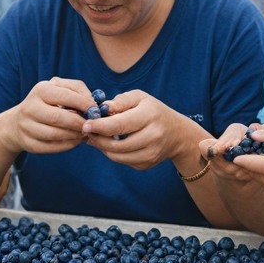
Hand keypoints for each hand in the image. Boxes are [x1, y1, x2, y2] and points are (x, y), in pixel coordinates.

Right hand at [1, 77, 92, 154]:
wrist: (18, 122)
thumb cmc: (47, 102)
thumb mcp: (59, 88)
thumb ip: (78, 89)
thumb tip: (92, 103)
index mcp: (40, 90)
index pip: (65, 96)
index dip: (83, 104)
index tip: (95, 110)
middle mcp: (30, 108)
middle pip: (58, 117)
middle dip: (79, 123)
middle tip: (92, 125)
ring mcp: (27, 127)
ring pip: (55, 134)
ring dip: (75, 135)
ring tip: (85, 133)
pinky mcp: (29, 143)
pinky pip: (52, 147)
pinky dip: (68, 145)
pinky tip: (75, 140)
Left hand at [82, 90, 197, 170]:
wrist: (177, 134)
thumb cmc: (154, 111)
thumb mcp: (141, 98)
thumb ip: (121, 101)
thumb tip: (102, 109)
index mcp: (150, 116)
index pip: (120, 125)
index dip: (100, 126)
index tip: (86, 124)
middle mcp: (153, 136)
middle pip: (117, 145)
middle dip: (98, 139)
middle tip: (87, 131)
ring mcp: (151, 153)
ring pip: (118, 156)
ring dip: (102, 148)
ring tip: (95, 137)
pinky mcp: (147, 164)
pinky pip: (123, 161)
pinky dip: (113, 154)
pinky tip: (109, 144)